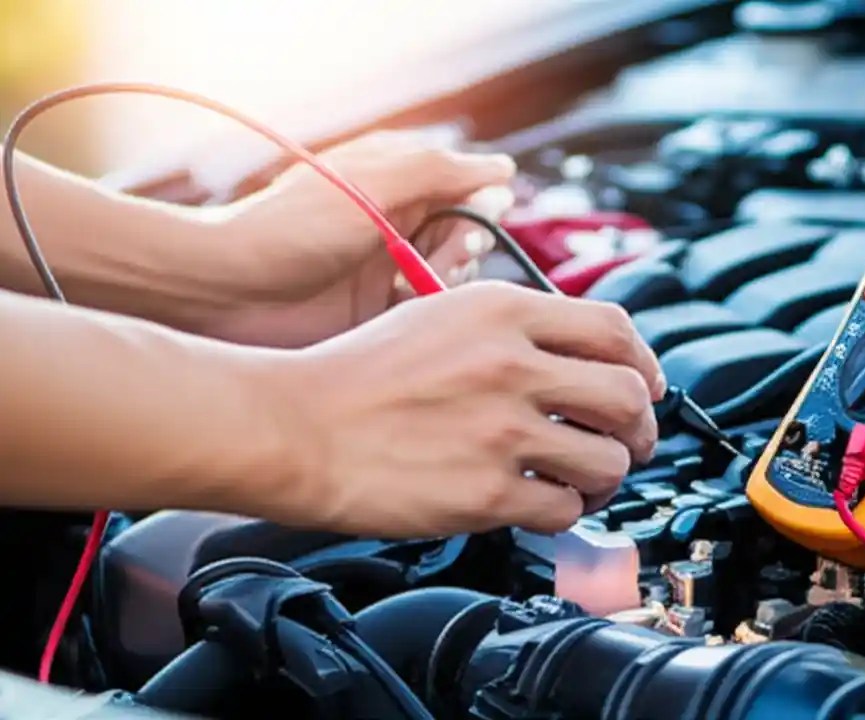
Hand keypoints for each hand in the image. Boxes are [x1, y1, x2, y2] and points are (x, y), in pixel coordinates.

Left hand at [201, 130, 515, 346]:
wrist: (223, 291)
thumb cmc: (287, 228)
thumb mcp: (371, 184)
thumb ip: (439, 172)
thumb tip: (504, 171)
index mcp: (392, 183)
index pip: (464, 189)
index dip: (478, 206)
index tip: (476, 220)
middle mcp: (392, 225)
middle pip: (464, 235)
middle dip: (465, 245)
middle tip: (445, 256)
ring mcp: (384, 271)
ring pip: (450, 277)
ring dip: (445, 280)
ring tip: (413, 283)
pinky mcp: (375, 315)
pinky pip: (425, 315)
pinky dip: (428, 314)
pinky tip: (404, 309)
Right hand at [253, 282, 665, 537]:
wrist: (294, 427)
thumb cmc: (357, 376)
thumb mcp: (440, 316)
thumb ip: (512, 328)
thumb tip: (579, 357)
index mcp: (502, 311)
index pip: (614, 329)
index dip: (643, 364)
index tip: (644, 387)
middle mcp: (512, 364)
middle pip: (627, 396)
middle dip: (640, 428)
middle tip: (628, 443)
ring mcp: (502, 431)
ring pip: (608, 459)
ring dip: (606, 475)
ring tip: (582, 478)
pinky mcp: (486, 493)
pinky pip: (565, 509)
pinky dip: (563, 512)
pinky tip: (540, 503)